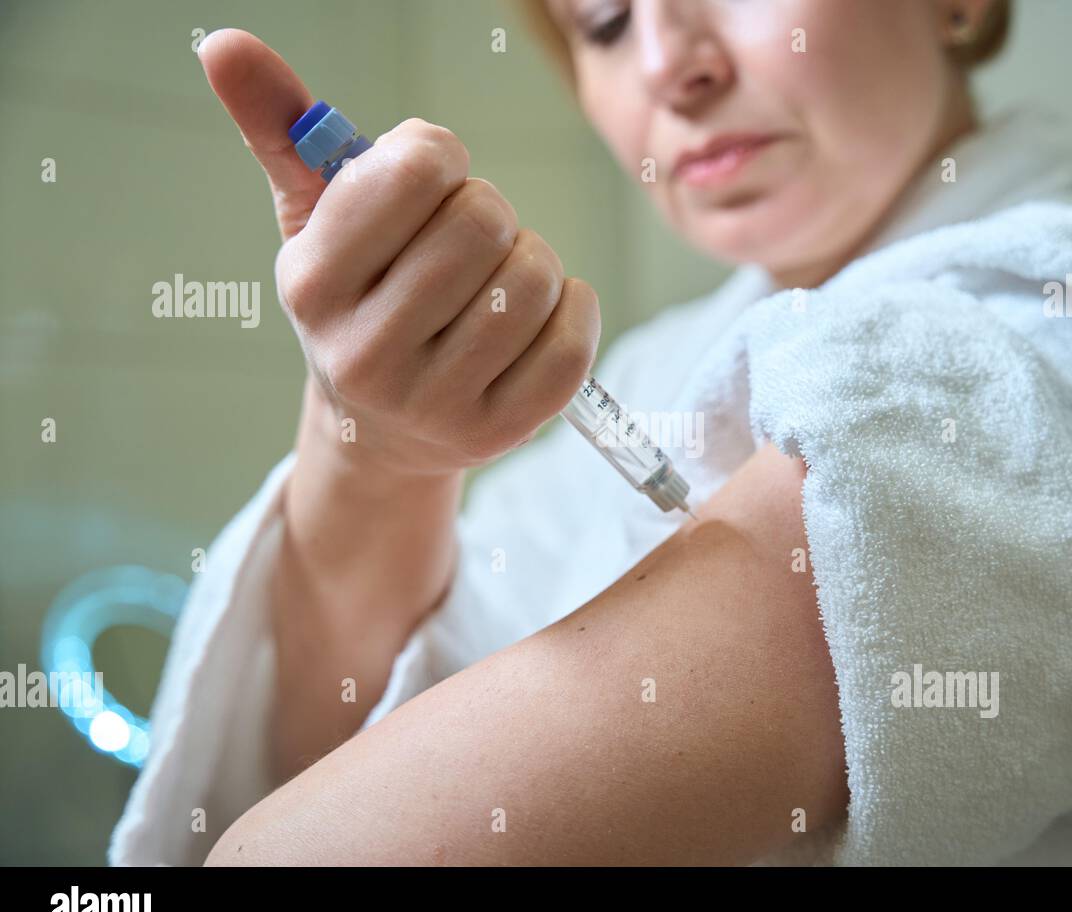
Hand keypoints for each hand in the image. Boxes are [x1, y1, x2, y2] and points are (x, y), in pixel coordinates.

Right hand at [197, 29, 600, 477]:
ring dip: (532, 262)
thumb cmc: (358, 299)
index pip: (418, 169)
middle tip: (466, 241)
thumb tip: (225, 44)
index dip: (439, 156)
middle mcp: (366, 354)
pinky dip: (571, 309)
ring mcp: (434, 404)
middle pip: (483, 221)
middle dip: (487, 212)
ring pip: (534, 278)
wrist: (380, 431)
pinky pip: (572, 339)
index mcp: (314, 285)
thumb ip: (281, 129)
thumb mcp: (312, 219)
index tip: (429, 180)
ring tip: (495, 283)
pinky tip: (536, 318)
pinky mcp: (499, 433)